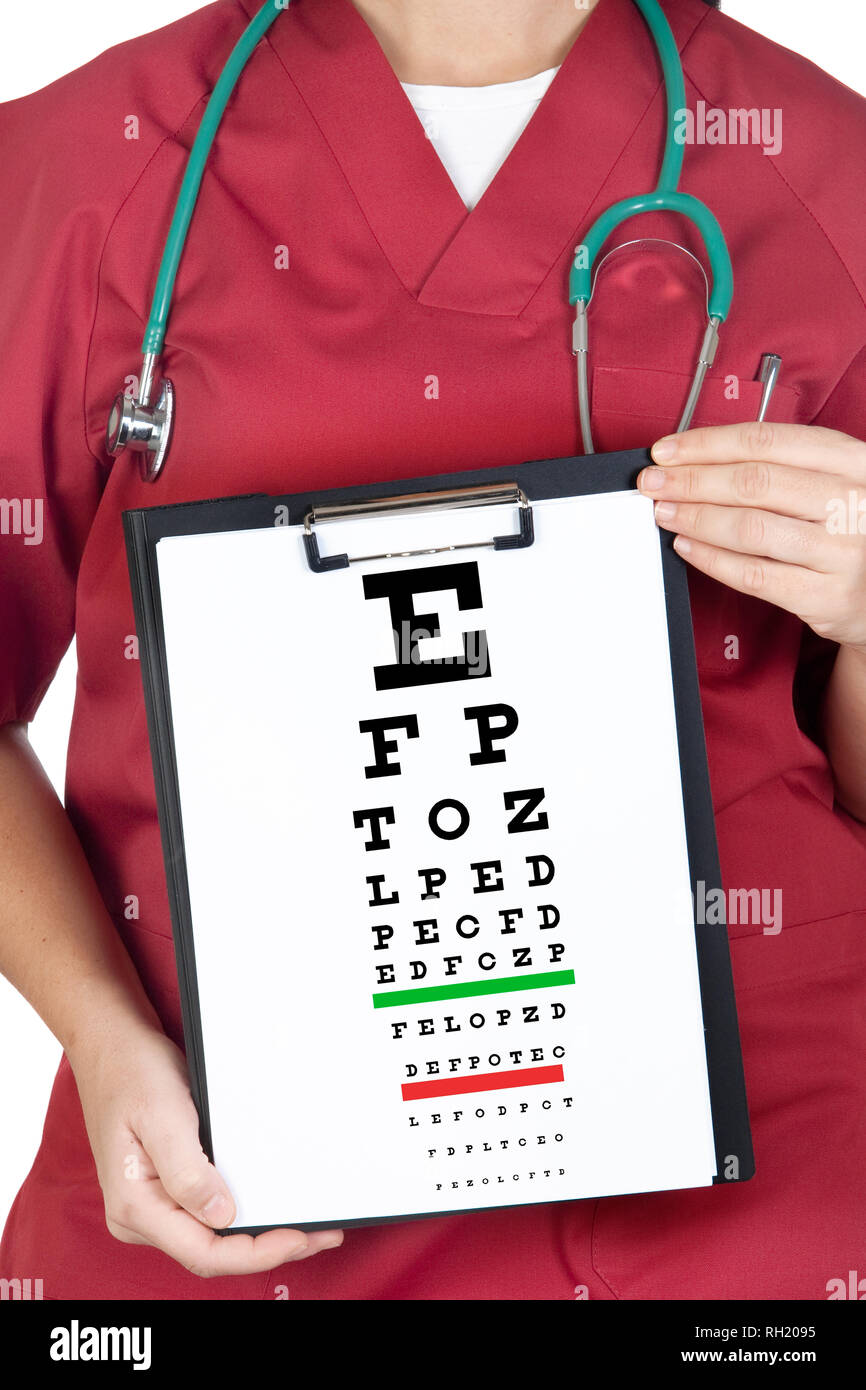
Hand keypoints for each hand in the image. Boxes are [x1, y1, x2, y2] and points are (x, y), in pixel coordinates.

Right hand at [68, 1020, 342, 1277]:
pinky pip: (209, 1216)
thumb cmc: (132, 1074)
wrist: (112, 1045)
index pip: (203, 1253)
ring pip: (213, 1239)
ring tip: (308, 1228)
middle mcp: (142, 1216)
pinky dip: (244, 1217)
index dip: (255, 1253)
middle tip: (321, 1236)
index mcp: (135, 1207)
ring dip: (259, 1238)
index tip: (298, 1237)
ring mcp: (154, 1205)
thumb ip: (187, 1172)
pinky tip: (272, 1209)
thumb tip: (222, 1216)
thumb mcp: (162, 1117)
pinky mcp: (167, 1189)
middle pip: (213, 1253)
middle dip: (267, 1250)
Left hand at [637, 422, 865, 653]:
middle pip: (753, 482)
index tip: (667, 451)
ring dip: (695, 518)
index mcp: (852, 461)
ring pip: (749, 528)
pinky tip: (688, 547)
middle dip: (691, 481)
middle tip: (654, 483)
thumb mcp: (834, 482)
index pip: (766, 442)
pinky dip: (712, 559)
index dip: (707, 444)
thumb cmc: (849, 529)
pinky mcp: (825, 595)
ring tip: (666, 513)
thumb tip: (696, 460)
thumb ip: (781, 466)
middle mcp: (853, 501)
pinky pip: (754, 575)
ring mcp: (842, 551)